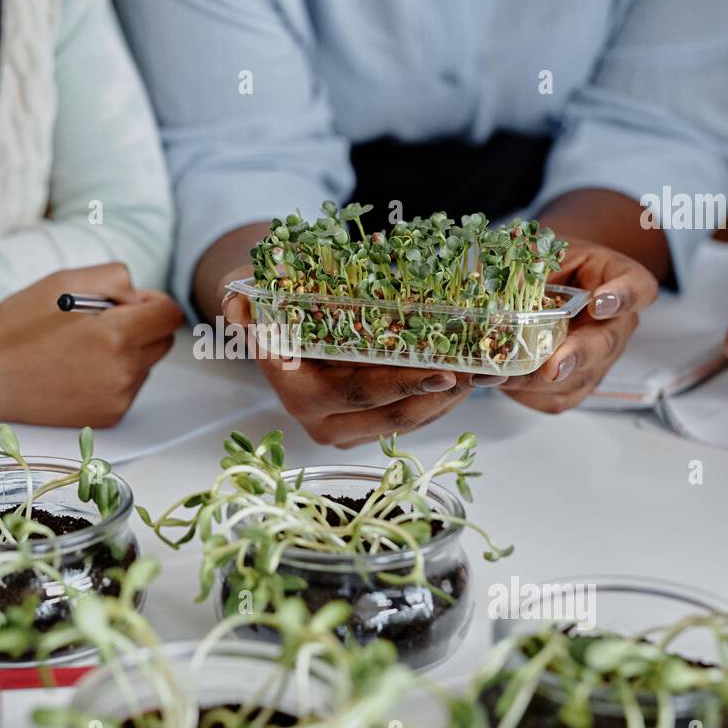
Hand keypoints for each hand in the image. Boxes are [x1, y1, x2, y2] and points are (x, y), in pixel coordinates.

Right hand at [0, 263, 183, 426]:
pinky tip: (77, 370)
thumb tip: (142, 299)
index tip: (128, 303)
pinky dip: (113, 376)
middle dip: (141, 326)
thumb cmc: (20, 324)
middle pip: (162, 341)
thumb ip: (116, 279)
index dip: (151, 303)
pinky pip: (128, 388)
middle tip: (100, 321)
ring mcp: (117, 398)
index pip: (169, 315)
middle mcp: (123, 372)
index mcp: (117, 335)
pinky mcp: (107, 417)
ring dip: (127, 352)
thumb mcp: (66, 280)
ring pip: (145, 365)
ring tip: (81, 348)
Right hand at [222, 266, 471, 447]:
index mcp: (298, 394)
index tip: (444, 369)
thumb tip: (239, 305)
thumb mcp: (252, 298)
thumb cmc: (270, 305)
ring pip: (410, 420)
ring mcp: (346, 429)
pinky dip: (442, 397)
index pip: (358, 392)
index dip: (402, 383)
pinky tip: (468, 374)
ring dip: (452, 396)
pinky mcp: (366, 428)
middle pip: (394, 414)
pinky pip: (413, 418)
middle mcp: (321, 421)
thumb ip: (246, 304)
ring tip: (487, 368)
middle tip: (483, 367)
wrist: (271, 326)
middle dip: (443, 392)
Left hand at [497, 239, 658, 412]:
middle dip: (575, 356)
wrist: (541, 286)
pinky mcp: (576, 385)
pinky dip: (524, 393)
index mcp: (616, 279)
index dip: (623, 297)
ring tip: (496, 375)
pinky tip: (496, 381)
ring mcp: (599, 358)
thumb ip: (525, 265)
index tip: (599, 303)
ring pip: (576, 378)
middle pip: (605, 344)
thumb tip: (492, 286)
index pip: (639, 288)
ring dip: (534, 381)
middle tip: (551, 367)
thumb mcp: (536, 252)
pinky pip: (555, 398)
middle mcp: (616, 324)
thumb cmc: (545, 264)